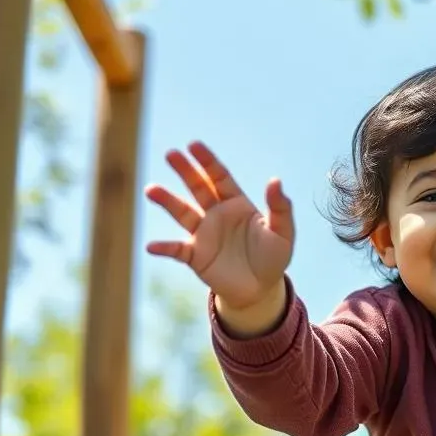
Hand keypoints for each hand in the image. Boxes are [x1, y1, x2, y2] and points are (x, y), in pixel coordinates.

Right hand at [144, 141, 293, 310]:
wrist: (260, 290)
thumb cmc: (273, 257)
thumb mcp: (283, 232)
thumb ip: (280, 208)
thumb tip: (275, 181)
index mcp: (236, 204)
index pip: (219, 177)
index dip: (208, 161)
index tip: (194, 145)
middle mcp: (216, 214)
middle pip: (198, 187)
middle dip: (185, 171)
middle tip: (171, 153)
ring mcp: (203, 234)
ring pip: (182, 213)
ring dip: (168, 201)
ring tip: (152, 189)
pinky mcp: (196, 256)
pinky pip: (177, 250)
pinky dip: (164, 248)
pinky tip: (151, 246)